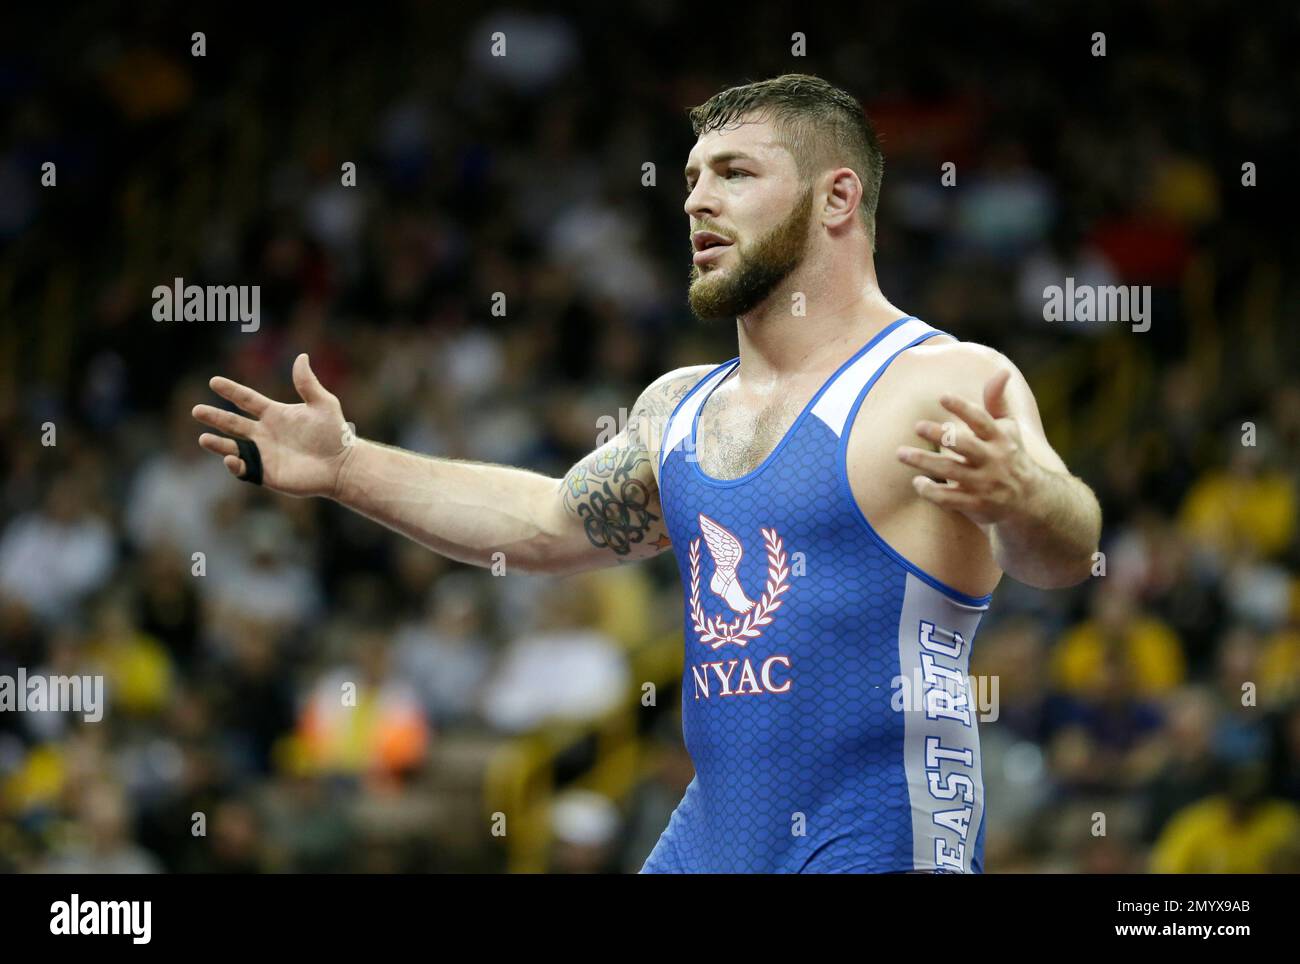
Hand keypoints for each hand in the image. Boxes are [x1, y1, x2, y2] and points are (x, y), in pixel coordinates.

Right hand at [192, 353, 354, 497]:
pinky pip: (245, 470)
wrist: (342, 465)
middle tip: (196, 410)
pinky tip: (231, 458)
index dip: (231, 391)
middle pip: (233, 423)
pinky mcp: (266, 473)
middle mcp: (264, 433)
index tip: (214, 381)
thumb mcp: (323, 404)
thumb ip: (308, 383)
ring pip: (233, 447)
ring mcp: (264, 453)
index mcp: (274, 414)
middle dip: (215, 417)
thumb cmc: (334, 433)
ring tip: (203, 438)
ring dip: (218, 443)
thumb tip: (301, 356)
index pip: (247, 399)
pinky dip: (235, 465)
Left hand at [895, 368, 1042, 527]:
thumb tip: (1002, 371)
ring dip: (924, 462)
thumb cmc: (1011, 455)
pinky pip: (949, 499)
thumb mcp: (1008, 428)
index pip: (982, 420)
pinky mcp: (975, 504)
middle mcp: (992, 460)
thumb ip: (997, 401)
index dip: (963, 408)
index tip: (942, 397)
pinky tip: (916, 482)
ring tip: (900, 453)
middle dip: (941, 435)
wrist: (1031, 500)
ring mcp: (984, 484)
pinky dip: (931, 491)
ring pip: (951, 471)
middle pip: (965, 445)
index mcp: (1000, 439)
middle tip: (917, 425)